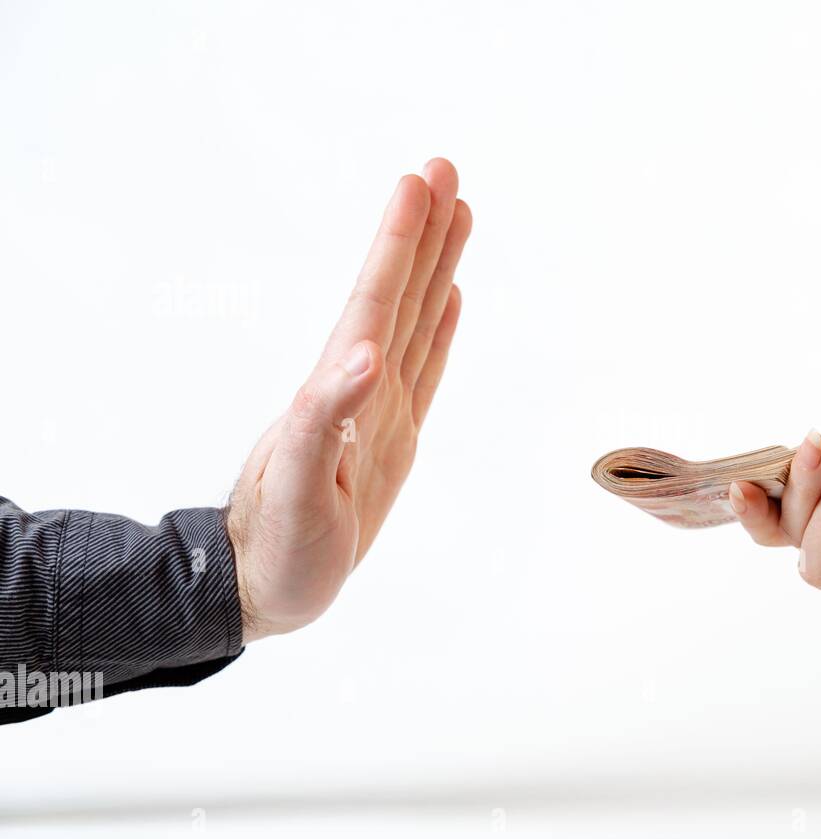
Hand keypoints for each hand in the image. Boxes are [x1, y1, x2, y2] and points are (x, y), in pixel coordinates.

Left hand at [227, 159, 471, 639]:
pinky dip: (437, 329)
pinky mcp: (391, 437)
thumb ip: (326, 414)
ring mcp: (379, 409)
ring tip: (457, 217)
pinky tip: (447, 301)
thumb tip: (367, 354)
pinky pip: (423, 369)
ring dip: (435, 268)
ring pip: (416, 322)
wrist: (266, 586)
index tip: (420, 183)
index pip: (376, 300)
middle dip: (423, 233)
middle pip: (400, 295)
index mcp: (340, 389)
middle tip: (445, 171)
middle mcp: (362, 387)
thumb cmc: (278, 543)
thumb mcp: (296, 483)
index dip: (399, 242)